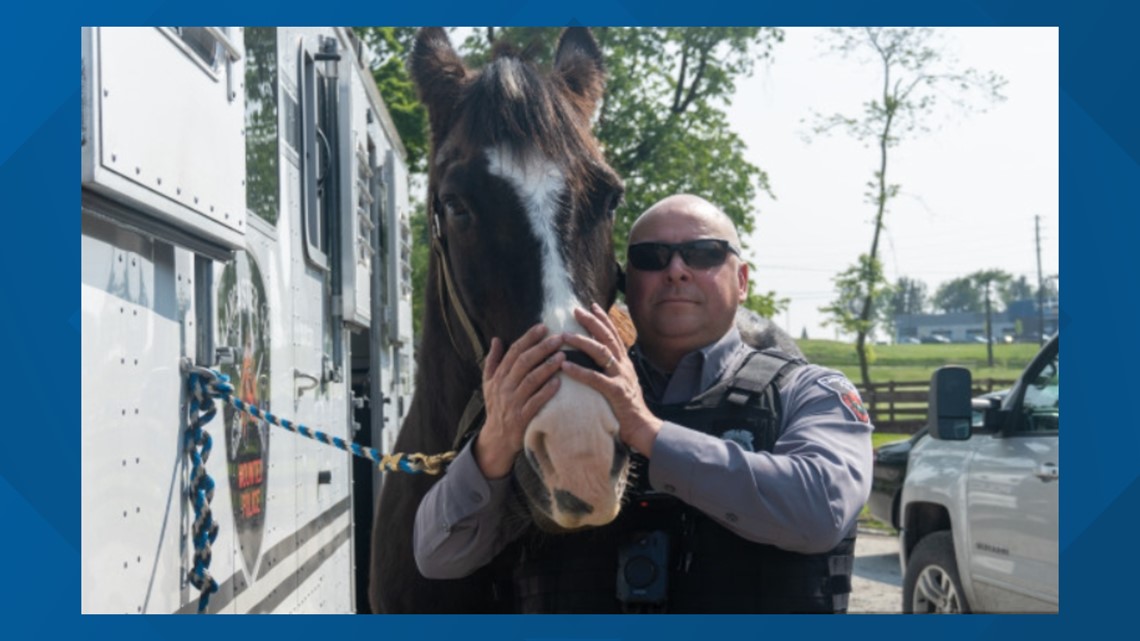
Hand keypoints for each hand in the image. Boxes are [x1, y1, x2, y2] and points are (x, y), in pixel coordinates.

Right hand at [474, 324, 564, 478]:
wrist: (496, 438)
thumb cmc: (496, 406)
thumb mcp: (488, 383)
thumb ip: (493, 361)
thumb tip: (496, 339)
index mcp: (498, 377)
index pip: (513, 352)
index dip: (528, 338)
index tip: (543, 326)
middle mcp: (504, 387)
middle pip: (523, 363)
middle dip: (541, 348)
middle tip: (559, 337)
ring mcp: (513, 403)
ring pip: (530, 380)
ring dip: (547, 367)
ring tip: (563, 355)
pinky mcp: (522, 418)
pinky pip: (535, 402)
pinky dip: (546, 392)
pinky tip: (559, 382)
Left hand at [561, 304, 662, 455]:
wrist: (644, 429)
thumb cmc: (628, 409)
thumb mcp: (622, 383)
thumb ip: (612, 371)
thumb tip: (600, 361)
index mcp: (625, 363)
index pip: (614, 335)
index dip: (604, 319)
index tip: (592, 306)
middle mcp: (624, 366)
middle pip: (607, 337)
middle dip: (592, 321)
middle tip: (576, 310)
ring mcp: (621, 378)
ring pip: (601, 353)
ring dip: (582, 342)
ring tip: (565, 335)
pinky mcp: (617, 393)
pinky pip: (596, 379)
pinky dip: (580, 371)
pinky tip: (566, 366)